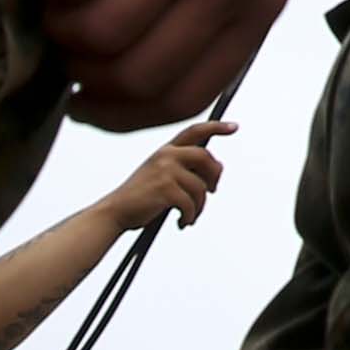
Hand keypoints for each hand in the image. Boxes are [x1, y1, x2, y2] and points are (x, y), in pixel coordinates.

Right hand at [104, 116, 235, 234]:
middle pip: (206, 158)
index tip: (234, 126)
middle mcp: (166, 155)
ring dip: (200, 206)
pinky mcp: (166, 189)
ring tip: (190, 216)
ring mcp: (166, 171)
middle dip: (214, 176)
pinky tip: (182, 223)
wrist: (115, 212)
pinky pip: (191, 204)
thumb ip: (182, 168)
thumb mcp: (159, 174)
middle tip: (213, 190)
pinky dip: (190, 217)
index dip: (216, 127)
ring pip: (200, 187)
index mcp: (165, 150)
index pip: (194, 131)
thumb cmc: (140, 197)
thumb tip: (214, 173)